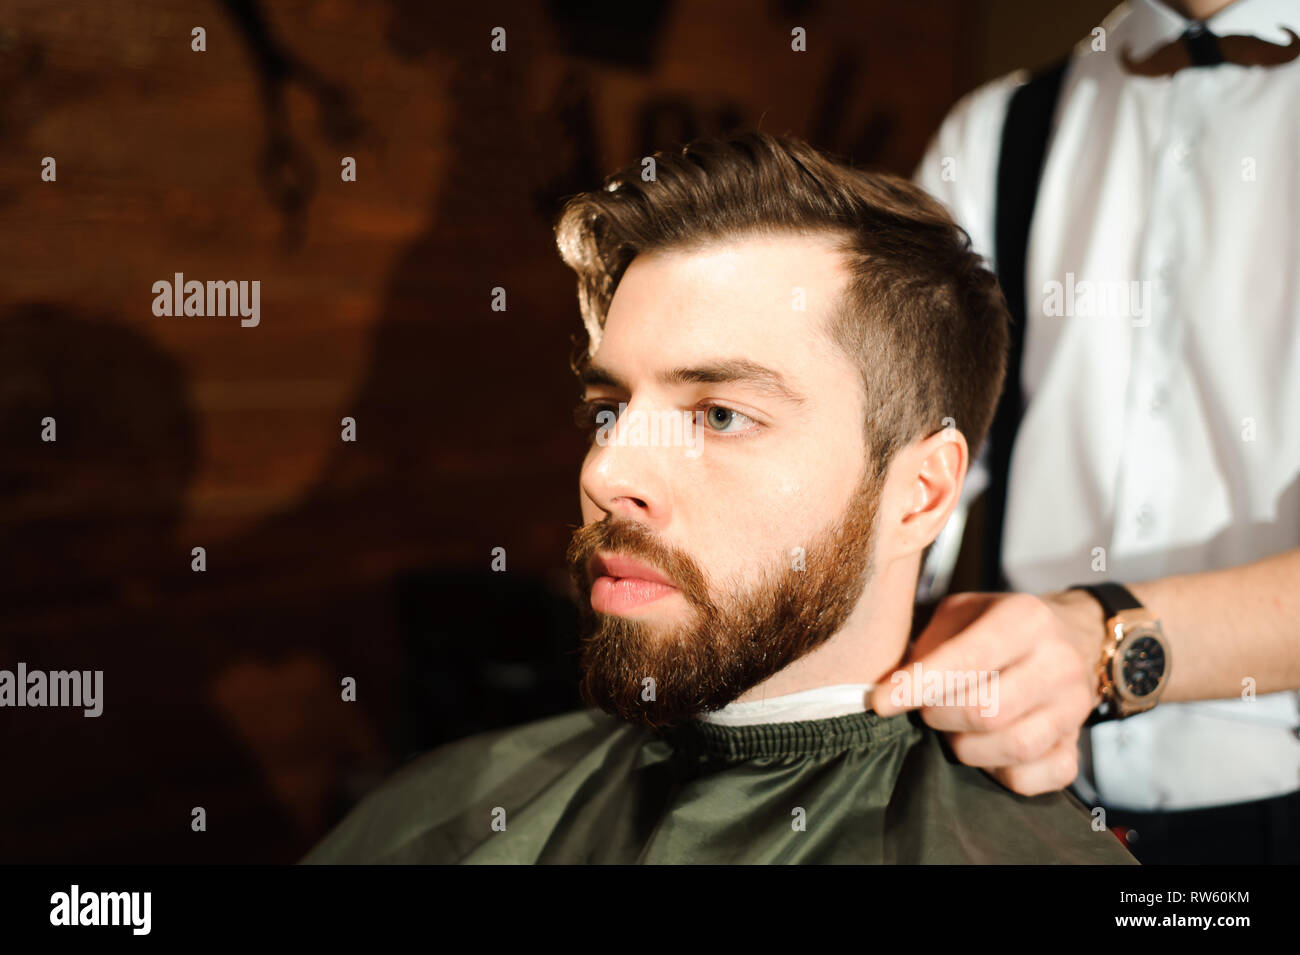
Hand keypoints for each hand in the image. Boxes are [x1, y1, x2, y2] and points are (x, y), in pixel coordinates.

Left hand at [870, 590, 1103, 795]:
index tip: (878, 702)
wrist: (1066, 637)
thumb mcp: (958, 614)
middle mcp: (1059, 662)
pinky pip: (1031, 778)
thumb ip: (926, 646)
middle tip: (926, 708)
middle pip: (986, 711)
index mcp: (1026, 618)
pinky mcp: (1076, 747)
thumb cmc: (994, 626)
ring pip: (1010, 747)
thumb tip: (888, 691)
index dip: (917, 686)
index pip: (967, 660)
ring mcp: (1075, 709)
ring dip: (963, 746)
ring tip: (951, 727)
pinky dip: (996, 773)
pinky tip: (983, 750)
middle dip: (939, 716)